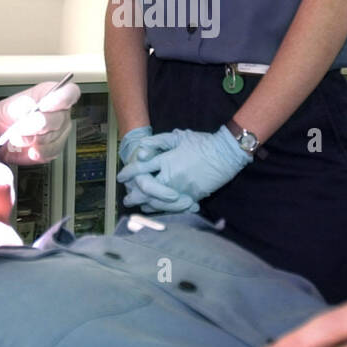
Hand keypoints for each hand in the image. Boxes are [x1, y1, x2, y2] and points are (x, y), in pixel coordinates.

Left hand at [0, 80, 81, 164]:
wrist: (0, 135)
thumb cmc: (8, 116)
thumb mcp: (8, 106)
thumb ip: (19, 106)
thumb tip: (28, 105)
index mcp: (52, 94)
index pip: (69, 92)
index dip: (60, 99)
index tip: (43, 105)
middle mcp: (60, 112)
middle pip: (59, 118)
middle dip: (38, 123)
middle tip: (21, 126)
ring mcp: (60, 131)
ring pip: (53, 137)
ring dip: (32, 139)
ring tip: (17, 137)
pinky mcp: (55, 148)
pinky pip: (51, 152)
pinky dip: (38, 152)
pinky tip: (29, 150)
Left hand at [116, 126, 249, 208]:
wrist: (225, 154)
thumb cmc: (202, 143)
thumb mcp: (178, 136)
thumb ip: (158, 142)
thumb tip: (141, 149)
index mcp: (166, 160)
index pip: (141, 169)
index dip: (128, 173)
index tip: (121, 177)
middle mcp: (171, 177)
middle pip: (145, 190)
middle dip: (133, 195)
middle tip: (126, 199)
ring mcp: (181, 189)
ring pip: (158, 202)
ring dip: (146, 205)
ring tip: (139, 206)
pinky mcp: (191, 197)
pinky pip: (173, 207)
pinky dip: (163, 209)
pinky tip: (157, 209)